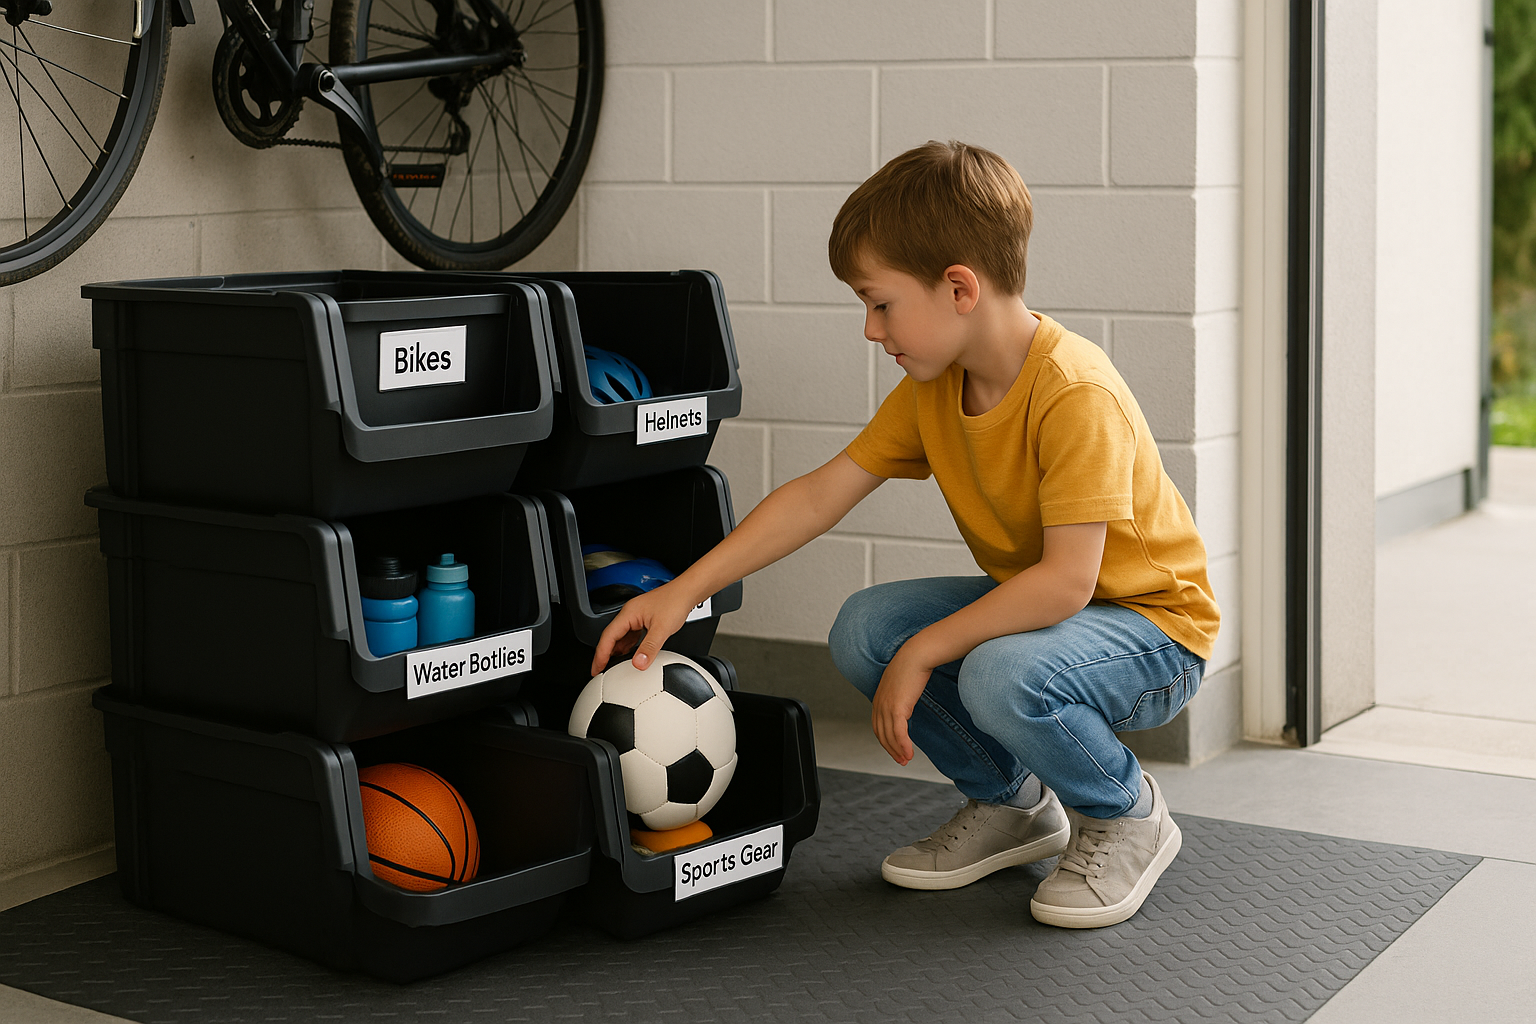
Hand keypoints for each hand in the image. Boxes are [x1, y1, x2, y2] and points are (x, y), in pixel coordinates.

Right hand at [589, 581, 696, 675]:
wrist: (687, 592)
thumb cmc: (675, 602)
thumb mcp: (662, 628)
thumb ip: (649, 647)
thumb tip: (638, 664)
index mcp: (628, 614)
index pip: (608, 637)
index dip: (600, 654)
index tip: (596, 668)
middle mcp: (629, 614)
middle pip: (611, 637)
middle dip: (604, 654)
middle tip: (600, 670)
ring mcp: (636, 616)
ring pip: (620, 636)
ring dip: (615, 651)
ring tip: (612, 666)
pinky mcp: (644, 619)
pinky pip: (630, 635)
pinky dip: (627, 647)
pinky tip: (631, 654)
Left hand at [871, 639, 935, 765]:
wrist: (917, 655)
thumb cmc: (913, 666)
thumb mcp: (902, 683)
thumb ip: (900, 696)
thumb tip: (906, 706)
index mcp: (879, 698)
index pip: (878, 726)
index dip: (886, 740)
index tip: (895, 749)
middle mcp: (879, 703)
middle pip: (881, 734)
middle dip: (891, 749)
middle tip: (901, 760)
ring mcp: (886, 706)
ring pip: (889, 736)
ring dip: (898, 750)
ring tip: (906, 760)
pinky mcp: (897, 707)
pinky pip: (899, 732)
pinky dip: (903, 745)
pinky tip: (910, 753)